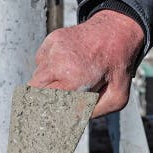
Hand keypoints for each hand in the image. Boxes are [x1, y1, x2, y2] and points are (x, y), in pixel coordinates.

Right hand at [28, 10, 144, 116]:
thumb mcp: (116, 98)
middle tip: (54, 102)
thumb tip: (69, 122)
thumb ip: (92, 113)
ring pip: (36, 75)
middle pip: (34, 90)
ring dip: (47, 82)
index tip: (41, 119)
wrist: (118, 30)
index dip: (42, 111)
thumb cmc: (118, 66)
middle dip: (42, 98)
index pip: (44, 102)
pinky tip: (65, 65)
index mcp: (74, 78)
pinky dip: (48, 67)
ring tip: (67, 79)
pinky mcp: (51, 40)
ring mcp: (53, 49)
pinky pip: (40, 61)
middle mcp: (59, 62)